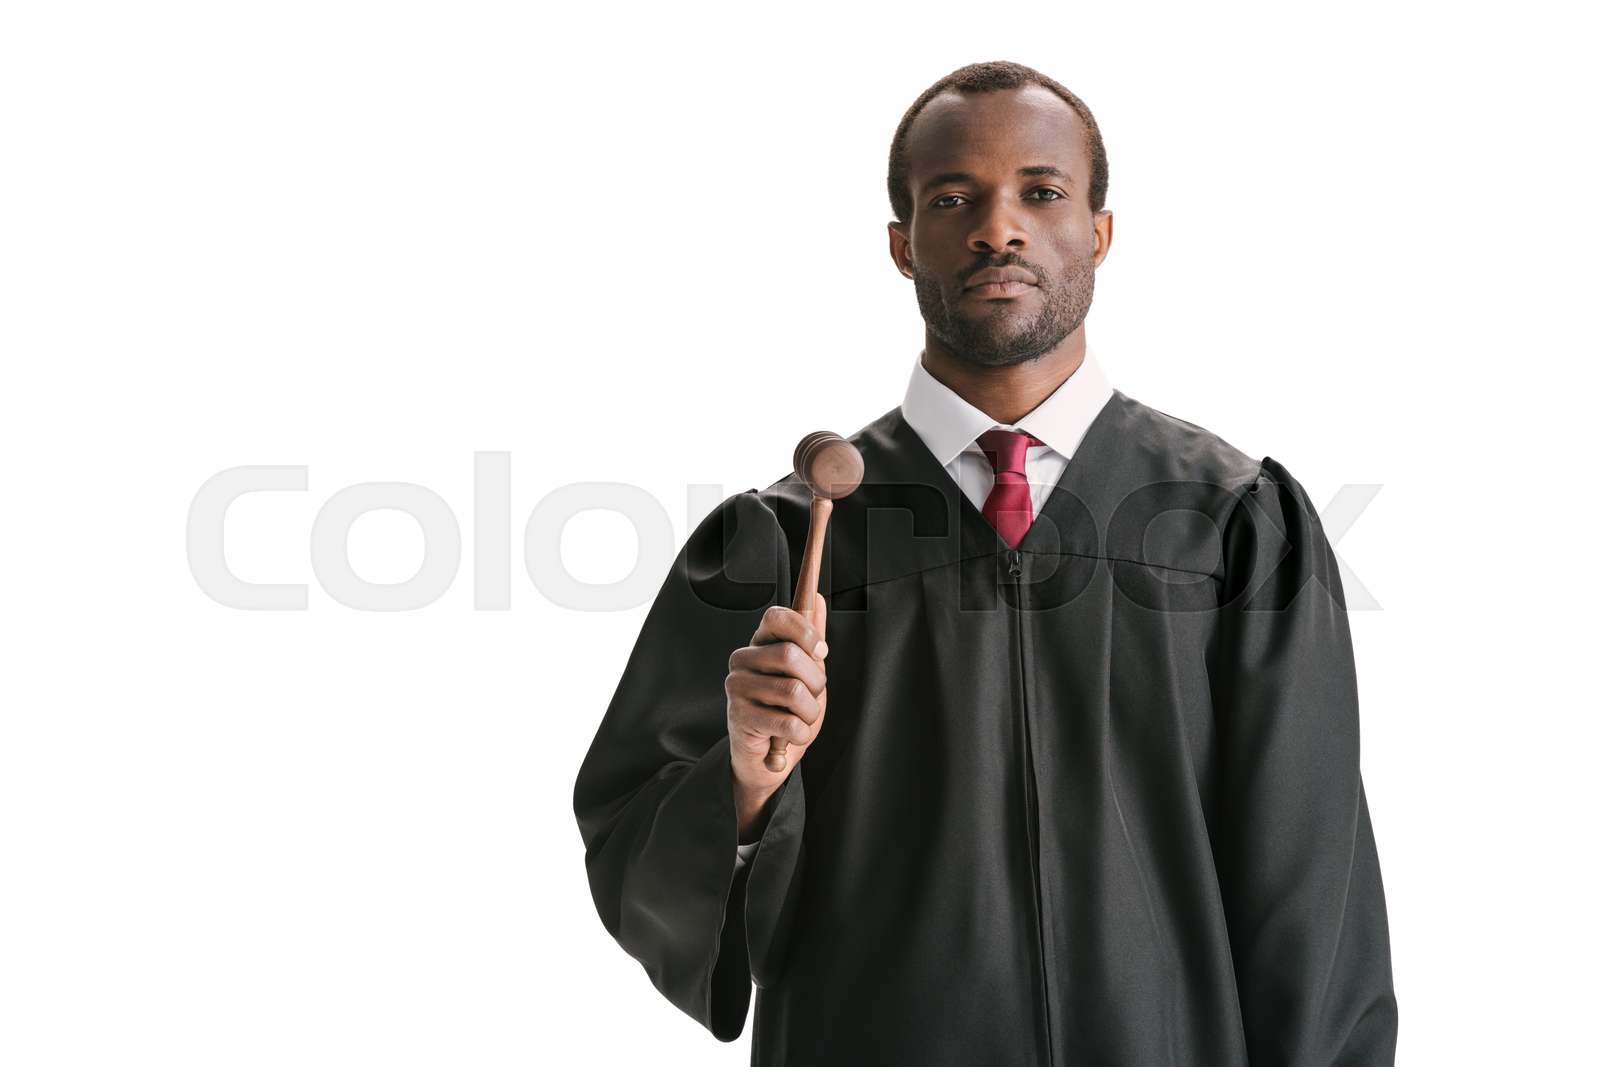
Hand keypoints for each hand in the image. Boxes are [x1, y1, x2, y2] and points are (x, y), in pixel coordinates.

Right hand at [725, 596, 827, 840]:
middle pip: (790, 655)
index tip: (821, 651)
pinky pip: (788, 723)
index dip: (805, 631)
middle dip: (815, 681)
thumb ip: (810, 636)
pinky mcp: (740, 717)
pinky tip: (792, 735)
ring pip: (793, 692)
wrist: (765, 756)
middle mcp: (742, 660)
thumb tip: (816, 598)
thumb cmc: (785, 709)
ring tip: (801, 718)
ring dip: (810, 712)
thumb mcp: (804, 671)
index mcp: (759, 642)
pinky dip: (801, 734)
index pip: (777, 617)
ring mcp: (737, 688)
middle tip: (812, 695)